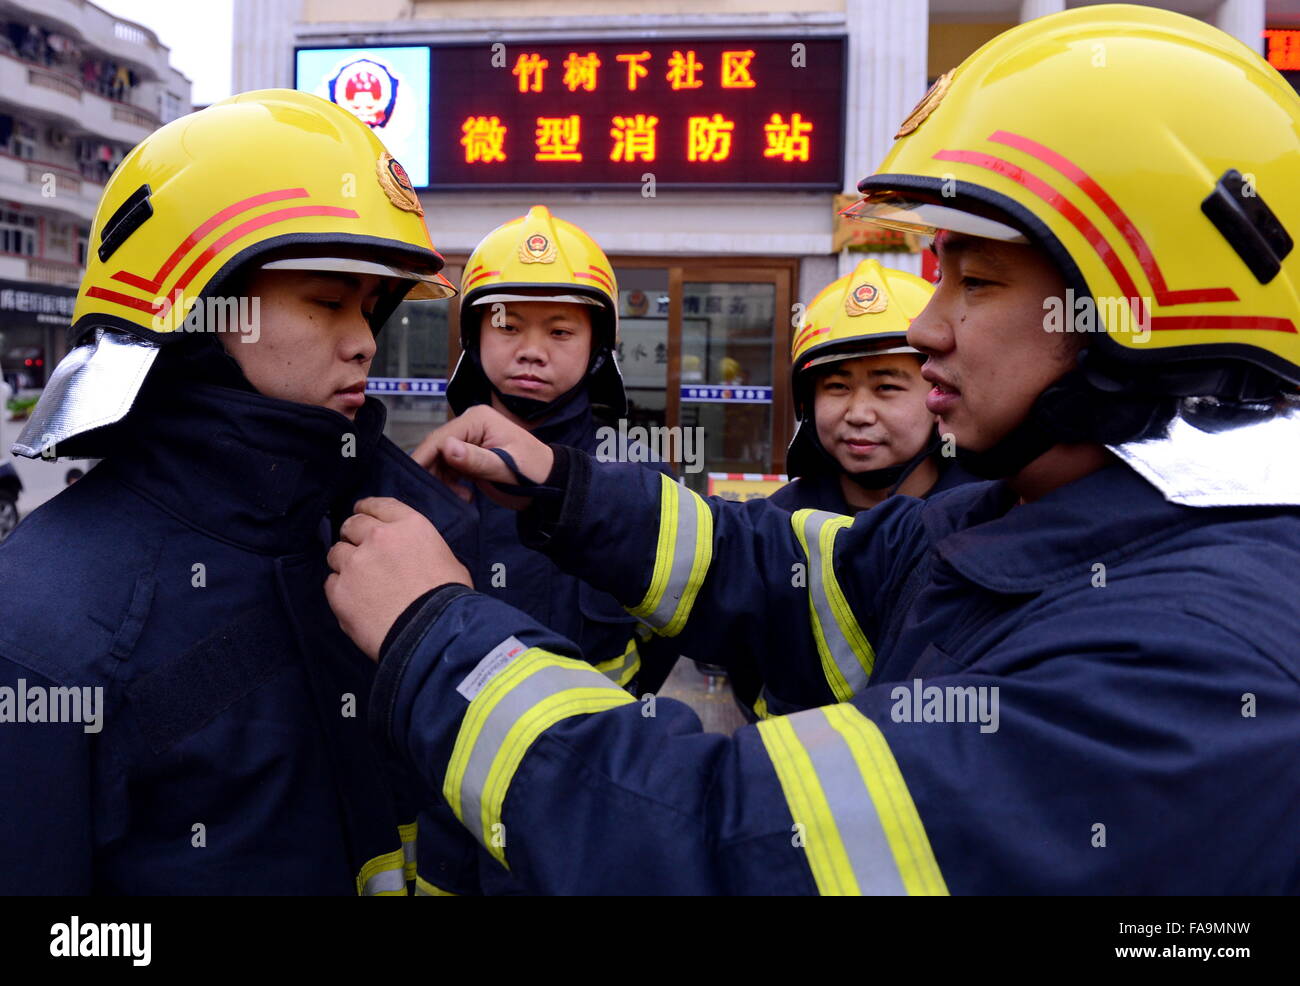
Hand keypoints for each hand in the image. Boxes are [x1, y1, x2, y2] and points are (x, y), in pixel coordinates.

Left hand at [325, 497, 471, 660]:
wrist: (432, 633)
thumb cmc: (449, 600)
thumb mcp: (447, 561)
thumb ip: (424, 550)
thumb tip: (417, 559)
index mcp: (409, 526)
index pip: (379, 505)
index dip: (368, 508)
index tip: (362, 513)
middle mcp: (377, 537)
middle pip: (352, 524)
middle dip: (353, 534)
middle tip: (359, 548)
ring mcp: (355, 563)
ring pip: (336, 553)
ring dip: (344, 562)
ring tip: (357, 580)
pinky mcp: (340, 591)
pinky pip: (331, 583)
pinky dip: (340, 589)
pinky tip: (354, 601)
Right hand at [411, 405, 554, 508]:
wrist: (550, 484)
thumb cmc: (534, 473)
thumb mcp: (505, 468)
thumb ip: (476, 460)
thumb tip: (447, 447)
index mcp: (478, 419)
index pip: (441, 438)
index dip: (424, 459)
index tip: (413, 481)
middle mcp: (470, 424)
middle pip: (437, 448)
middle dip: (433, 472)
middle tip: (435, 496)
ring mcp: (470, 438)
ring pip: (440, 459)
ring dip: (442, 480)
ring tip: (459, 497)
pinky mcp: (471, 453)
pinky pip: (449, 466)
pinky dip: (450, 481)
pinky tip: (463, 495)